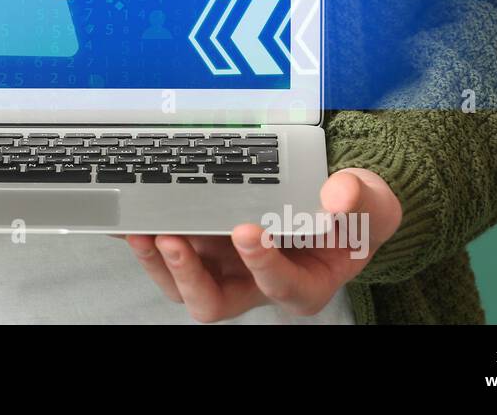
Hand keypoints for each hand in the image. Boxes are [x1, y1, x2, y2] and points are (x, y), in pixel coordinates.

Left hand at [124, 168, 401, 321]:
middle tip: (171, 239)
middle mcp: (256, 284)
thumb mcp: (368, 203)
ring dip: (158, 261)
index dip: (263, 265)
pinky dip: (146, 237)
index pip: (280, 286)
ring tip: (140, 230)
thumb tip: (336, 196)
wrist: (336, 205)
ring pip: (183, 284)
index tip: (248, 232)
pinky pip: (168, 253)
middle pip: (214, 302)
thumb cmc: (351, 213)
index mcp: (303, 283)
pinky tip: (128, 217)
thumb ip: (356, 199)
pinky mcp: (205, 248)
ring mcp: (226, 268)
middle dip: (188, 275)